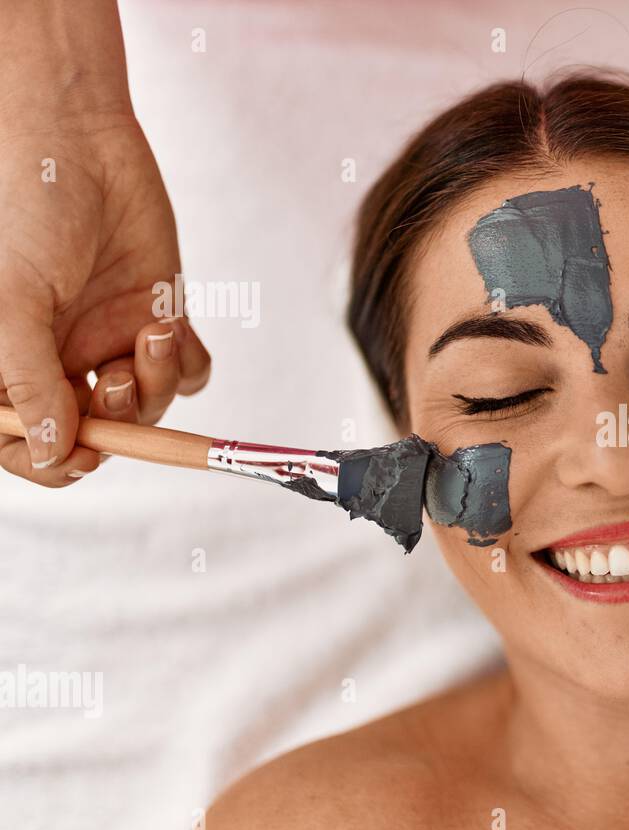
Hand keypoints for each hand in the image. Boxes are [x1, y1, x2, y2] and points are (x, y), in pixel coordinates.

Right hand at [0, 1, 210, 485]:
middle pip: (97, 434)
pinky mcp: (156, 317)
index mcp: (10, 364)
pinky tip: (172, 323)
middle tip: (119, 380)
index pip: (26, 444)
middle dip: (116, 423)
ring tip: (152, 334)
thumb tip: (50, 453)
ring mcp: (109, 341)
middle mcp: (60, 360)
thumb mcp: (12, 300)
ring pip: (146, 407)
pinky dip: (187, 362)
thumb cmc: (27, 212)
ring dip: (156, 383)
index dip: (53, 461)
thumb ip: (29, 379)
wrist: (81, 144)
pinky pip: (185, 372)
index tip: (80, 453)